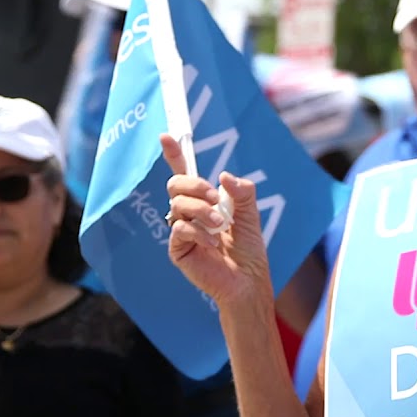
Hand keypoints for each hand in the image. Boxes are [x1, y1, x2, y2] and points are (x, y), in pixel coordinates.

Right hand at [160, 134, 270, 307]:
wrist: (248, 280)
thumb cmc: (249, 249)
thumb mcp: (251, 214)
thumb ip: (242, 192)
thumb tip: (223, 176)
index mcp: (204, 201)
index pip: (184, 174)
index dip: (174, 155)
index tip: (166, 136)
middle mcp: (189, 213)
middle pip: (175, 185)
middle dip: (194, 185)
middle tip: (215, 198)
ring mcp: (181, 231)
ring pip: (177, 205)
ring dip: (201, 210)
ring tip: (219, 225)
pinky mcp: (177, 250)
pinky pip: (178, 229)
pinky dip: (198, 232)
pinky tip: (213, 243)